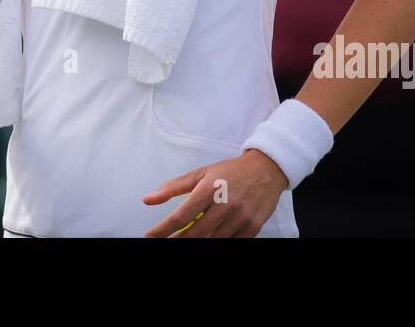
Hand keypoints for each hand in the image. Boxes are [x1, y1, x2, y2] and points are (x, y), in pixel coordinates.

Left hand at [142, 149, 288, 236]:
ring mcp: (240, 218)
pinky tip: (208, 239)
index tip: (151, 236)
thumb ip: (173, 187)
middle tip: (165, 243)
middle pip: (195, 233)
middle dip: (177, 240)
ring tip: (185, 241)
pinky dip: (216, 244)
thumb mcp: (200, 173)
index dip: (163, 229)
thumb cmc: (230, 172)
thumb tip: (148, 199)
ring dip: (196, 243)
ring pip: (212, 241)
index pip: (182, 215)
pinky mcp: (252, 228)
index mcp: (209, 188)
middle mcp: (225, 204)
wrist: (266, 170)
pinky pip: (230, 243)